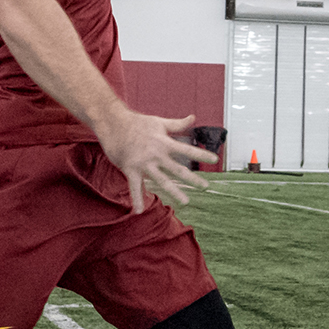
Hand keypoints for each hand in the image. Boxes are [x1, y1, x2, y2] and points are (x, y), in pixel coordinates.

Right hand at [94, 111, 216, 213]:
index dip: (201, 154)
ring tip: (186, 202)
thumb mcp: (159, 122)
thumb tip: (193, 117)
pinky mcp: (130, 169)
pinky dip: (137, 199)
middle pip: (178, 168)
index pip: (187, 149)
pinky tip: (139, 211)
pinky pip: (134, 186)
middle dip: (192, 178)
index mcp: (164, 142)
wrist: (113, 123)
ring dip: (174, 191)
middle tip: (205, 186)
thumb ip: (177, 124)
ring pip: (161, 180)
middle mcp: (156, 154)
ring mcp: (144, 163)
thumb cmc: (136, 122)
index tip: (215, 160)